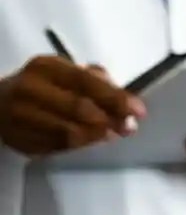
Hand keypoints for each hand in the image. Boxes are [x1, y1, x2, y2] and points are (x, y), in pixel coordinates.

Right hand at [0, 56, 143, 156]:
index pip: (86, 82)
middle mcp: (30, 89)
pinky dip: (78, 146)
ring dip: (95, 136)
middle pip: (78, 108)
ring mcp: (19, 116)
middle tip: (128, 127)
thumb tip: (122, 97)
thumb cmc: (42, 86)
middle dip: (109, 120)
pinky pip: (57, 147)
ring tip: (110, 134)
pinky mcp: (18, 139)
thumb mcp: (64, 72)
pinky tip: (88, 141)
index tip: (138, 111)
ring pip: (68, 132)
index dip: (115, 97)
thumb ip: (94, 79)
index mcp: (46, 67)